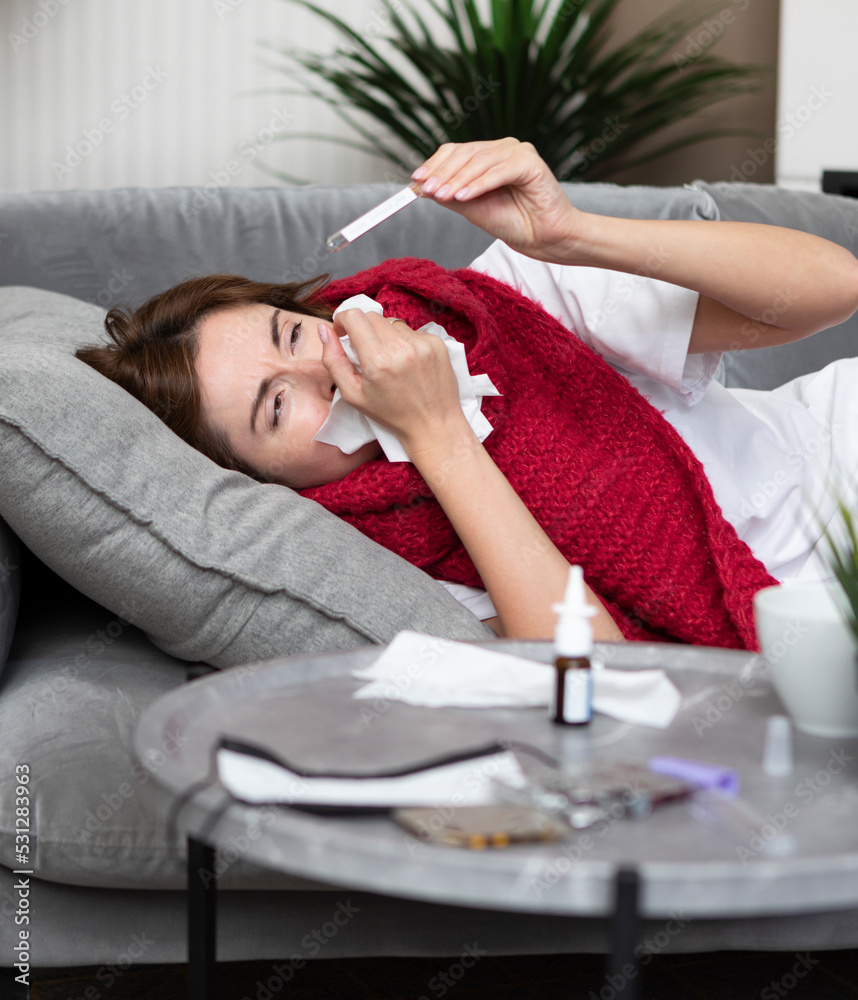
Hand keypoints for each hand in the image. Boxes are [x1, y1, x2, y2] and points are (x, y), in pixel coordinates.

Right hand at [319, 309, 468, 457]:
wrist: (433, 425)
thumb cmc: (390, 414)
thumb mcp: (353, 395)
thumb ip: (333, 361)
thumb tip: (324, 329)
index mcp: (377, 361)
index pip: (354, 316)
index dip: (343, 320)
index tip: (343, 332)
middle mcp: (401, 348)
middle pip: (372, 317)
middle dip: (363, 329)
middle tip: (366, 351)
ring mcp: (422, 344)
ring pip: (392, 323)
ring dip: (386, 336)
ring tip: (390, 361)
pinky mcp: (437, 343)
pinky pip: (412, 331)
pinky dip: (406, 342)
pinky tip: (408, 364)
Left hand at [411, 138, 585, 262]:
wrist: (544, 238)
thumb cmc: (512, 222)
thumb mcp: (471, 208)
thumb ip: (449, 195)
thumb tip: (421, 187)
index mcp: (488, 155)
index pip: (456, 152)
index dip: (434, 164)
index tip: (415, 181)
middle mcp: (503, 148)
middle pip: (465, 154)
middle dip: (442, 173)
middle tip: (425, 188)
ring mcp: (518, 151)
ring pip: (480, 162)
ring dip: (457, 179)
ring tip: (441, 195)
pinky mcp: (530, 162)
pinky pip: (499, 171)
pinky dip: (479, 184)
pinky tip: (463, 196)